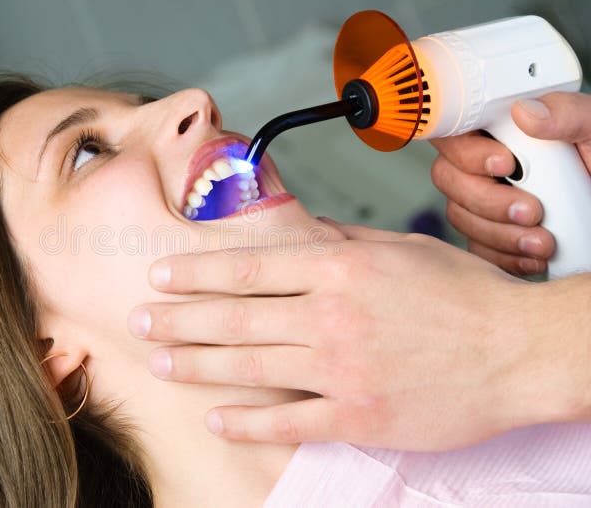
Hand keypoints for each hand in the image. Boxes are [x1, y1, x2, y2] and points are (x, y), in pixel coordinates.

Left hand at [129, 226, 582, 450]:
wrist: (517, 350)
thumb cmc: (462, 296)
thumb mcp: (399, 249)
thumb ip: (341, 241)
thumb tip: (298, 233)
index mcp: (338, 270)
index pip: (247, 268)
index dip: (195, 272)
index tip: (160, 276)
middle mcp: (330, 317)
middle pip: (235, 317)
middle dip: (178, 320)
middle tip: (138, 322)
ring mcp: (341, 370)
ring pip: (250, 366)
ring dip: (197, 365)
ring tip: (159, 363)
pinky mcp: (359, 415)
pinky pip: (289, 421)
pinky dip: (248, 422)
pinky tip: (216, 418)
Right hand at [430, 92, 590, 274]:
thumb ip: (567, 113)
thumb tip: (526, 112)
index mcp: (502, 128)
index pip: (456, 132)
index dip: (467, 151)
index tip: (506, 164)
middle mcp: (483, 162)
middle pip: (448, 177)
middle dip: (487, 200)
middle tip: (532, 210)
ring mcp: (483, 198)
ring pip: (460, 215)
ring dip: (499, 234)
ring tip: (543, 241)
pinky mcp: (489, 232)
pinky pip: (475, 247)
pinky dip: (503, 257)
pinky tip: (534, 257)